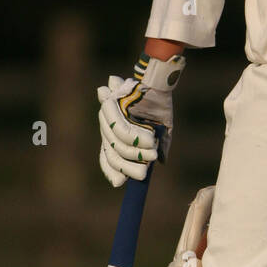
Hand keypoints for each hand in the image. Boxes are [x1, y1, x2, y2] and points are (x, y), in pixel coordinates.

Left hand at [97, 53, 184, 187]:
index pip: (106, 156)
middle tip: (143, 174)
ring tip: (153, 152)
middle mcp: (106, 124)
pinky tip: (151, 141)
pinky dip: (138, 139)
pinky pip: (123, 132)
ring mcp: (106, 115)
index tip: (120, 183)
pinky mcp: (111, 106)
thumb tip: (159, 164)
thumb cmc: (159, 105)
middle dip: (127, 168)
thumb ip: (158, 147)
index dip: (111, 170)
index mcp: (113, 132)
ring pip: (118, 144)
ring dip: (137, 153)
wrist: (160, 83)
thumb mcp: (160, 131)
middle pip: (111, 154)